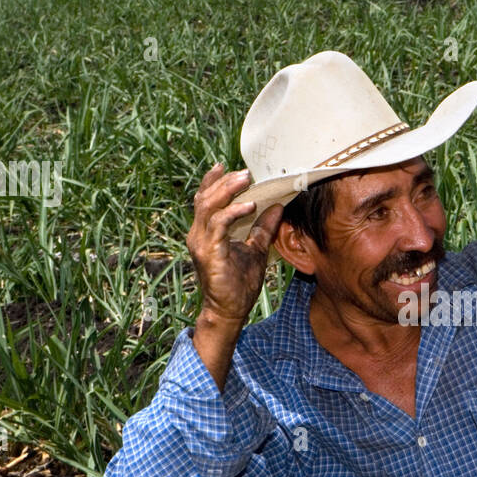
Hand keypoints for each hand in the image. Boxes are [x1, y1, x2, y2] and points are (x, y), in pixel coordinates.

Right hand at [186, 163, 283, 328]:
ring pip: (209, 207)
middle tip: (244, 172)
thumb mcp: (255, 249)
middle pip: (205, 198)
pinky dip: (233, 212)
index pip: (205, 199)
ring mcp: (201, 243)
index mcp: (206, 232)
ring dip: (227, 191)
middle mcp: (199, 235)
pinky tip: (250, 206)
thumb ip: (263, 228)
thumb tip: (277, 207)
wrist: (229, 310)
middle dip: (224, 182)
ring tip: (246, 181)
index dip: (212, 181)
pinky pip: (219, 225)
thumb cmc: (238, 283)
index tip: (226, 166)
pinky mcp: (209, 253)